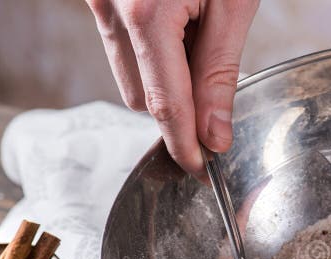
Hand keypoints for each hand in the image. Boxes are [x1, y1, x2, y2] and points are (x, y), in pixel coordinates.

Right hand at [86, 0, 258, 174]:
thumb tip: (213, 134)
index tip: (202, 169)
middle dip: (178, 100)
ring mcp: (97, 1)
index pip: (165, 104)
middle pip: (140, 97)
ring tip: (195, 25)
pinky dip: (150, 47)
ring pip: (128, 75)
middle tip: (213, 68)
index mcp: (145, 12)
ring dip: (162, 72)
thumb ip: (218, 71)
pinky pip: (120, 44)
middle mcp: (110, 7)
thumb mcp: (233, 3)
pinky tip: (175, 16)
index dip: (185, 145)